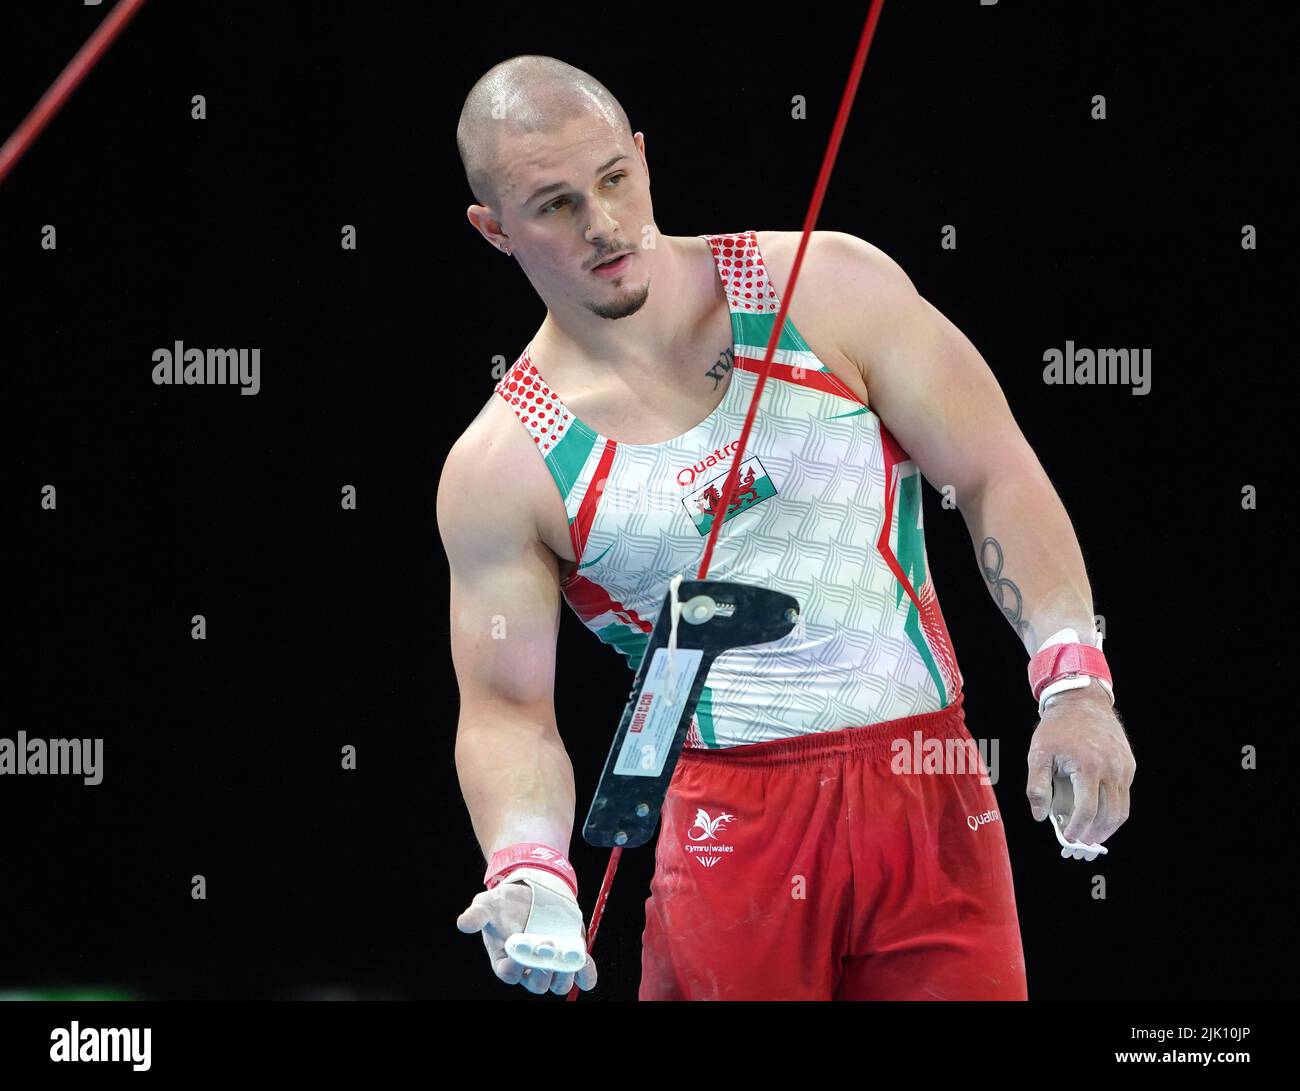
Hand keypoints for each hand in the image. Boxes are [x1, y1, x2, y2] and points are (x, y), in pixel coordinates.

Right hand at [457, 873, 597, 995]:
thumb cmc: (505, 905)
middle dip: (542, 971)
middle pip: (536, 983)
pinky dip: (586, 974)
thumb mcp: (488, 904)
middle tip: (546, 950)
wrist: (532, 895)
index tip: (517, 952)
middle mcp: (528, 969)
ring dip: (564, 974)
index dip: (513, 968)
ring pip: (558, 983)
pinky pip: (581, 977)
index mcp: (505, 961)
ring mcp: (551, 966)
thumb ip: (477, 915)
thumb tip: (463, 923)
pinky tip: (584, 962)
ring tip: (567, 956)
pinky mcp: (570, 959)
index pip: (508, 973)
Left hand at [1025, 685, 1134, 847]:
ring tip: (1092, 835)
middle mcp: (1110, 768)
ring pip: (1122, 809)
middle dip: (1095, 834)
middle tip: (1082, 843)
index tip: (1069, 838)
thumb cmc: (1056, 729)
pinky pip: (1124, 795)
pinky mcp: (1129, 765)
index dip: (1078, 828)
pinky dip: (1114, 810)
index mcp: (1087, 766)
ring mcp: (1123, 767)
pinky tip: (1100, 815)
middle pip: (1109, 814)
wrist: (1081, 702)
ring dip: (1108, 827)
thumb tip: (1040, 816)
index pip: (1087, 809)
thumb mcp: (1038, 754)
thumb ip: (1037, 787)